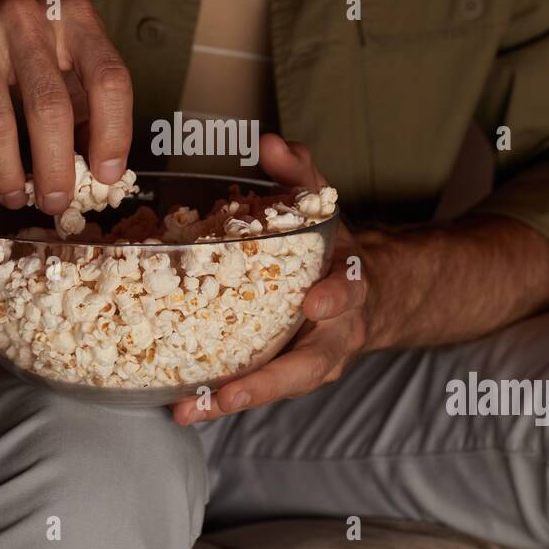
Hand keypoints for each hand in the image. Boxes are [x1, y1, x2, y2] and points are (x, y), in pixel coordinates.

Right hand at [0, 0, 132, 213]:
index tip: (106, 174)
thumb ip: (84, 95)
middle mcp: (24, 16)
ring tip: (14, 197)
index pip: (109, 79)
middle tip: (55, 202)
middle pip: (50, 107)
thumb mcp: (58, 42)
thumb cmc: (9, 26)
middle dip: (55, 169)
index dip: (113, 134)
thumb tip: (101, 166)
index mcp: (70, 15)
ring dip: (8, 173)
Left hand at [172, 134, 375, 424]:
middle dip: (271, 380)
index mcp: (349, 288)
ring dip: (233, 400)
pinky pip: (255, 390)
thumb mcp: (324, 205)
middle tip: (232, 391)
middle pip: (309, 366)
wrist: (365, 293)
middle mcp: (334, 335)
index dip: (334, 296)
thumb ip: (301, 174)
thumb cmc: (335, 248)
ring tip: (191, 408)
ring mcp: (310, 363)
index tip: (315, 301)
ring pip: (276, 388)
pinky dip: (221, 400)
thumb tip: (269, 141)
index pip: (348, 291)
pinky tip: (182, 405)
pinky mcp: (284, 375)